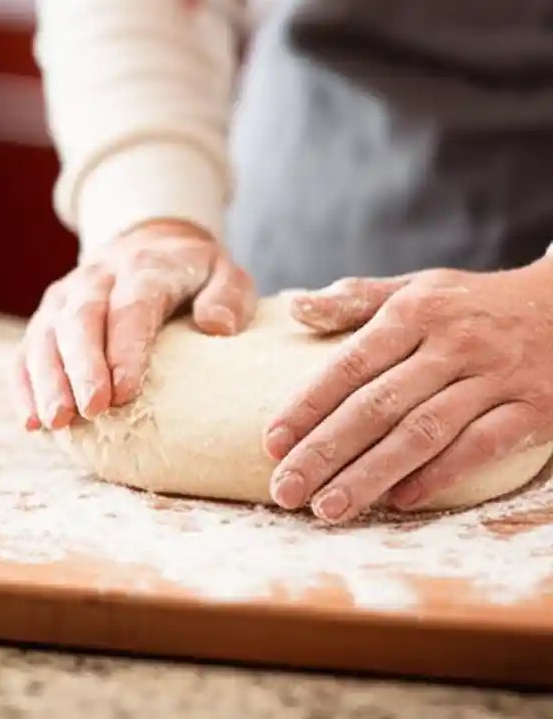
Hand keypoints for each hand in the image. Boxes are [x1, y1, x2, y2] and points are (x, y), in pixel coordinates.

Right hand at [13, 220, 256, 429]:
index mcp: (144, 267)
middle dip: (82, 368)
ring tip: (56, 421)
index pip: (131, 306)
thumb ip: (229, 296)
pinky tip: (30, 423)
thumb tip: (216, 326)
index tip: (125, 390)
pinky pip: (26, 351)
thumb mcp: (225, 272)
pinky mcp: (46, 317)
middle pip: (81, 320)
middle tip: (91, 410)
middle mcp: (96, 278)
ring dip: (48, 380)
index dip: (125, 347)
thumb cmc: (191, 273)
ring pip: (46, 336)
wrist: (146, 242)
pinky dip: (24, 386)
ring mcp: (65, 297)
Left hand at [263, 259, 552, 522]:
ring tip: (328, 508)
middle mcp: (452, 344)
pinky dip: (440, 475)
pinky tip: (399, 501)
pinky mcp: (535, 408)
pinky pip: (482, 446)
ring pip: (423, 432)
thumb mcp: (420, 289)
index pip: (348, 365)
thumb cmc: (478, 304)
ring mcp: (496, 378)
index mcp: (415, 313)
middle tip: (285, 491)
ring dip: (371, 474)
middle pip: (377, 406)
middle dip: (325, 452)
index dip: (307, 406)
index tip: (271, 444)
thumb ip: (357, 301)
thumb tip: (296, 309)